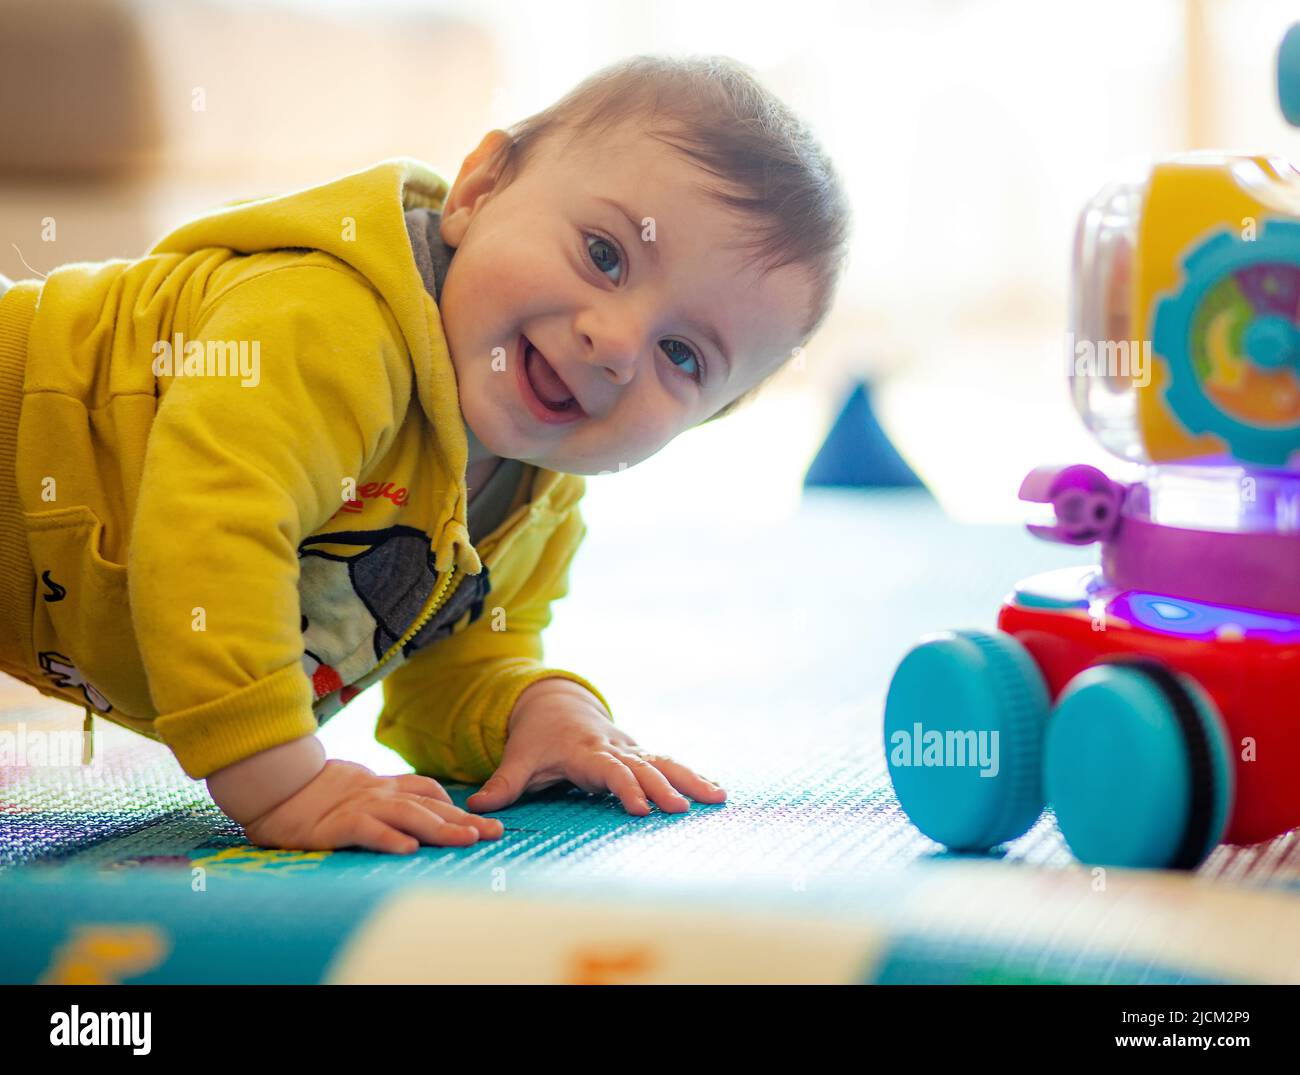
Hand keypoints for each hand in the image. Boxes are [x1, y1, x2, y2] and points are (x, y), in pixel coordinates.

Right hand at [242, 759, 503, 853]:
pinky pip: (368, 830)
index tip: (488, 822)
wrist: (275, 787)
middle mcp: (379, 795)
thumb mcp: (360, 790)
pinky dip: (389, 839)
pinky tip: (409, 849)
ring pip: (408, 816)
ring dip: (440, 828)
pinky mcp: (338, 824)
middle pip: (430, 807)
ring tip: (467, 841)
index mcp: (385, 788)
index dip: (460, 808)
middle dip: (465, 821)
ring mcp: (361, 807)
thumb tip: (416, 814)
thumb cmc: (315, 793)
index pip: (431, 794)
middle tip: (495, 833)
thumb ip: (388, 797)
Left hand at [465, 679, 727, 815]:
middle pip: (642, 766)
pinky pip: (669, 762)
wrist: (555, 703)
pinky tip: (715, 790)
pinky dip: (692, 775)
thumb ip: (503, 783)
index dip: (624, 787)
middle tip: (680, 810)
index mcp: (584, 750)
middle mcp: (612, 747)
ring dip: (689, 778)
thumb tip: (478, 806)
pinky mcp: (639, 752)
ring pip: (664, 761)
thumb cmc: (536, 737)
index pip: (608, 770)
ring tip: (717, 796)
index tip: (640, 808)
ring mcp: (629, 749)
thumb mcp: (518, 758)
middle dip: (662, 787)